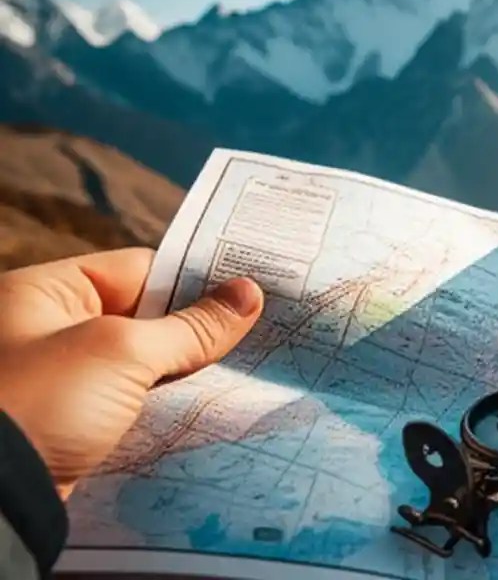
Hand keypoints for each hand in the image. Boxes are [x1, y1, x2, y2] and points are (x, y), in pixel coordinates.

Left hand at [0, 248, 262, 497]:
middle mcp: (47, 331)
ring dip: (181, 373)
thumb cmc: (41, 404)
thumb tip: (248, 294)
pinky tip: (204, 411)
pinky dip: (162, 408)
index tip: (249, 294)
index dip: (195, 281)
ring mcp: (57, 382)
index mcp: (45, 293)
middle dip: (194, 331)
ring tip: (242, 374)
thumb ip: (190, 326)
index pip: (139, 270)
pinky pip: (128, 405)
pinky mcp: (68, 426)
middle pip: (144, 319)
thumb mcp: (122, 352)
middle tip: (256, 335)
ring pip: (140, 366)